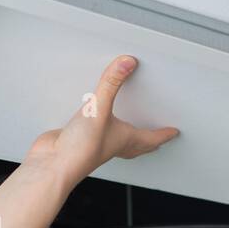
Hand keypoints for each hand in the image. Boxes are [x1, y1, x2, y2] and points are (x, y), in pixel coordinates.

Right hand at [24, 55, 178, 184]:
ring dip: (129, 140)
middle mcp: (114, 144)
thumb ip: (112, 83)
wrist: (54, 165)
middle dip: (150, 143)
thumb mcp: (98, 108)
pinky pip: (97, 135)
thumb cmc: (80, 147)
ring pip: (120, 143)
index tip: (174, 132)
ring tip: (132, 132)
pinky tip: (95, 124)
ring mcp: (97, 145)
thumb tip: (127, 62)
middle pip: (138, 146)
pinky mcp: (81, 142)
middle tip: (159, 140)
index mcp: (126, 139)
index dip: (164, 134)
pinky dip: (103, 131)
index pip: (152, 138)